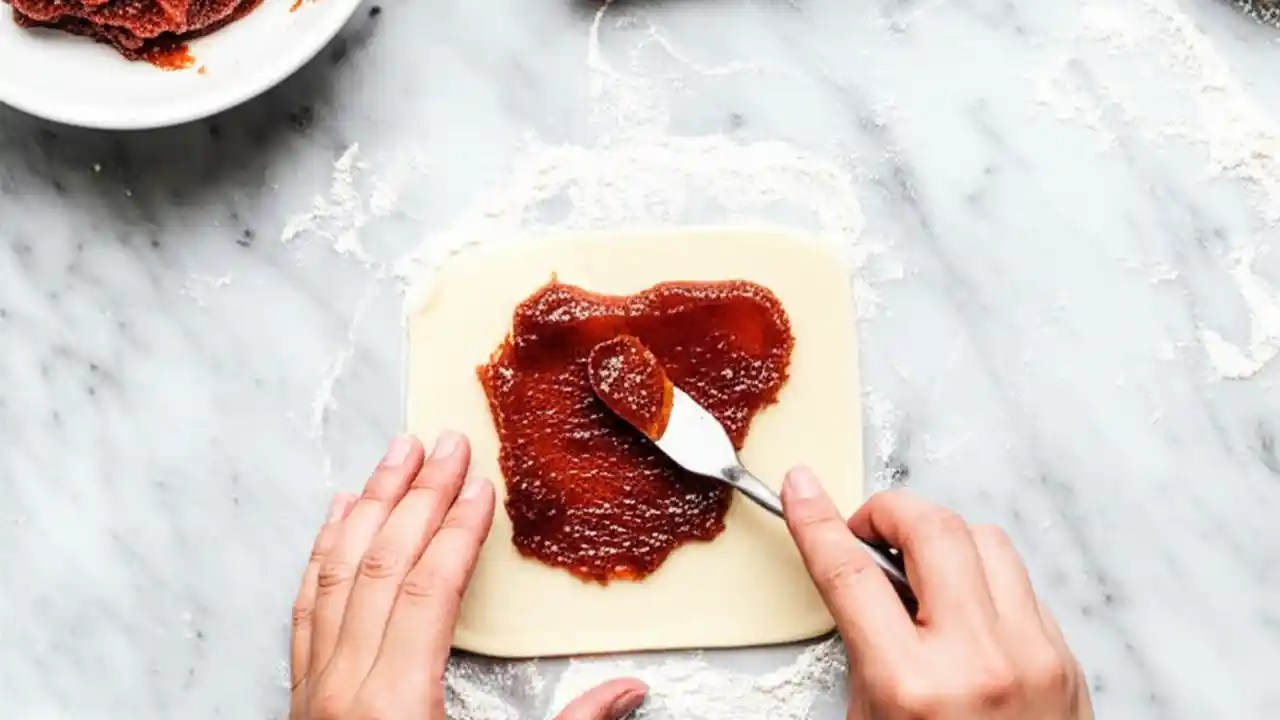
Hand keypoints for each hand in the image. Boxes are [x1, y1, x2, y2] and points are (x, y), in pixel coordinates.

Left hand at [290, 433, 647, 719]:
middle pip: (381, 564)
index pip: (428, 587)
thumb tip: (631, 690)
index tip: (479, 480)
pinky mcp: (301, 692)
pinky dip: (322, 552)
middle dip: (415, 495)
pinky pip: (305, 604)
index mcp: (398, 703)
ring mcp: (314, 687)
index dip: (457, 527)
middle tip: (442, 441)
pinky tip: (336, 515)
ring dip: (366, 506)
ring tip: (393, 455)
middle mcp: (345, 684)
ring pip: (336, 573)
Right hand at [781, 469, 1091, 719]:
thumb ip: (866, 650)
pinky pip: (1019, 583)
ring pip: (986, 541)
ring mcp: (1035, 657)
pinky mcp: (1067, 661)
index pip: (852, 574)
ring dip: (941, 540)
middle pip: (933, 528)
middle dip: (889, 512)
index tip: (802, 489)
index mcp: (914, 688)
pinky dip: (981, 578)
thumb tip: (860, 577)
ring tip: (916, 569)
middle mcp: (980, 662)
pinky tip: (960, 608)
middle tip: (865, 532)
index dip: (818, 521)